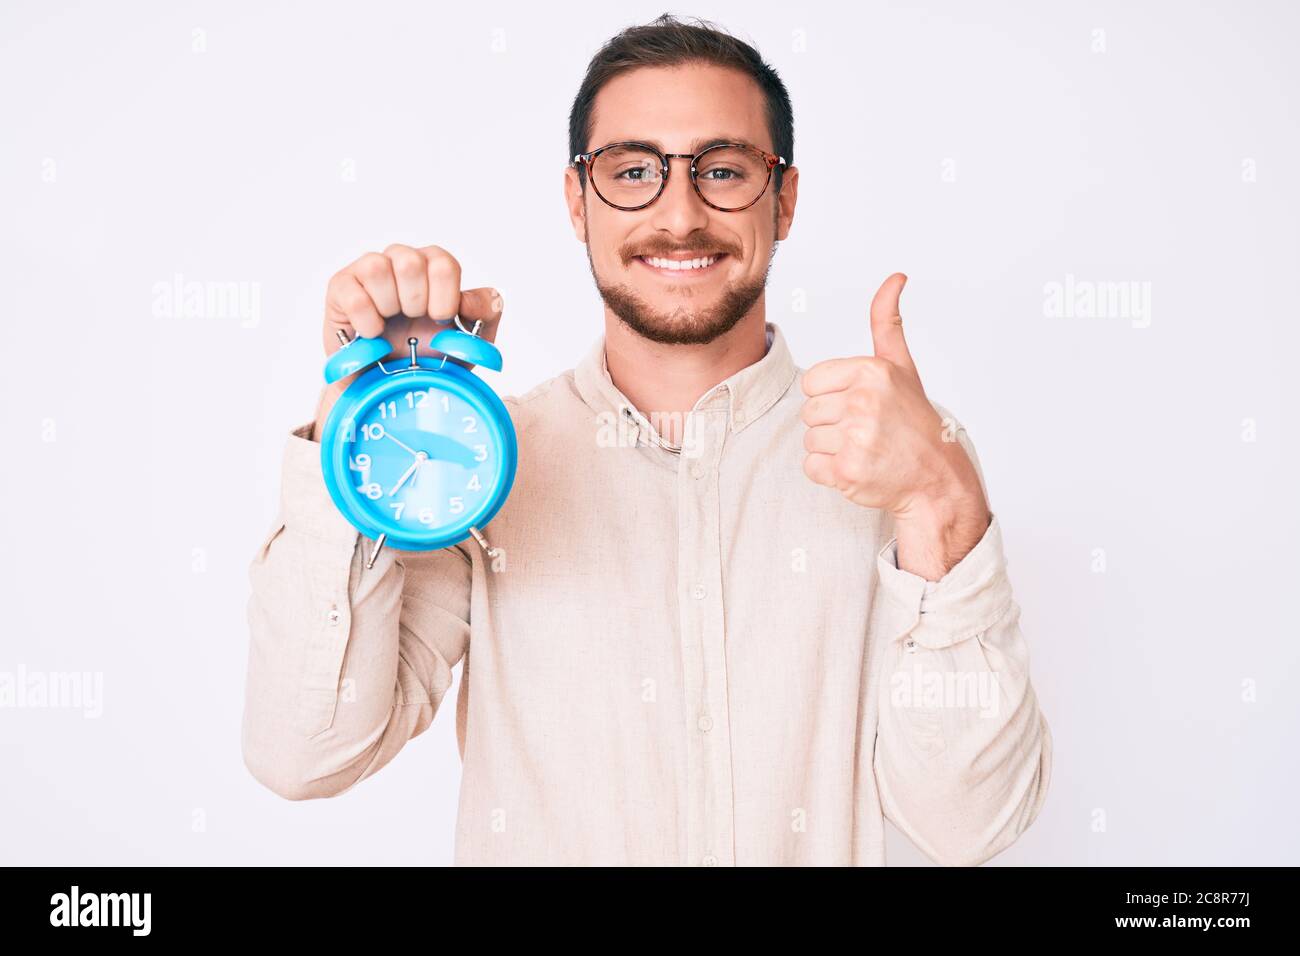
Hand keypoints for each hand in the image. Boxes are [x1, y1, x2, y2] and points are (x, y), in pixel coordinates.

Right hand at [312, 244, 504, 440]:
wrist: (389, 383)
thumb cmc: (428, 354)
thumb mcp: (471, 338)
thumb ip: (486, 310)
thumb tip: (473, 296)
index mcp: (434, 265)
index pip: (444, 263)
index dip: (444, 298)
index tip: (440, 321)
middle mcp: (401, 259)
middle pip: (410, 263)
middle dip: (416, 304)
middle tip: (412, 322)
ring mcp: (369, 270)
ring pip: (377, 270)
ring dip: (389, 308)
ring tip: (390, 325)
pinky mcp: (341, 287)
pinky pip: (355, 298)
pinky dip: (368, 325)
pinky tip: (372, 335)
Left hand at [799, 273, 989, 578]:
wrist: (936, 478)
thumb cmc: (914, 422)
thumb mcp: (902, 367)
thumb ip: (887, 323)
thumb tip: (895, 277)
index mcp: (871, 371)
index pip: (811, 382)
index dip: (830, 396)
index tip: (859, 406)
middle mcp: (864, 401)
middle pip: (808, 412)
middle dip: (831, 424)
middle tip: (866, 431)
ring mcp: (856, 437)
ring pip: (809, 440)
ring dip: (830, 449)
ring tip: (864, 449)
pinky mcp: (848, 470)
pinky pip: (811, 467)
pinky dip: (829, 473)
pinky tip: (859, 468)